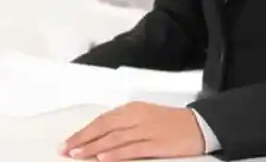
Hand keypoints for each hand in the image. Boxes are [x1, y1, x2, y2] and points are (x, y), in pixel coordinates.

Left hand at [61, 102, 204, 160]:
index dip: (83, 131)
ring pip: (114, 139)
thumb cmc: (171, 123)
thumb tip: (99, 137)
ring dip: (93, 147)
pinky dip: (115, 153)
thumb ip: (123, 125)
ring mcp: (146, 130)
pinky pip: (131, 149)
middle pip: (103, 128)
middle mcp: (136, 117)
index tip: (68, 141)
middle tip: (66, 149)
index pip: (101, 120)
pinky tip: (103, 158)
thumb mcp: (144, 118)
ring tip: (78, 155)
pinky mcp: (156, 144)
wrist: (199, 125)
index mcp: (132, 109)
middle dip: (82, 139)